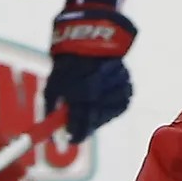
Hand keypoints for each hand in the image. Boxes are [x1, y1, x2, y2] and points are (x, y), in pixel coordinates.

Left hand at [43, 4, 138, 141]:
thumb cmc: (68, 63)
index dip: (75, 134)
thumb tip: (53, 132)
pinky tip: (102, 94)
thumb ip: (54, 109)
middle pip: (95, 120)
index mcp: (81, 91)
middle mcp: (101, 90)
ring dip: (97, 112)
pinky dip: (109, 103)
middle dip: (85, 123)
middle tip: (78, 125)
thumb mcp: (53, 85)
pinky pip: (118, 104)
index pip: (80, 123)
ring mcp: (116, 89)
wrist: (92, 40)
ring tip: (89, 100)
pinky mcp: (128, 87)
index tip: (70, 140)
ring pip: (107, 113)